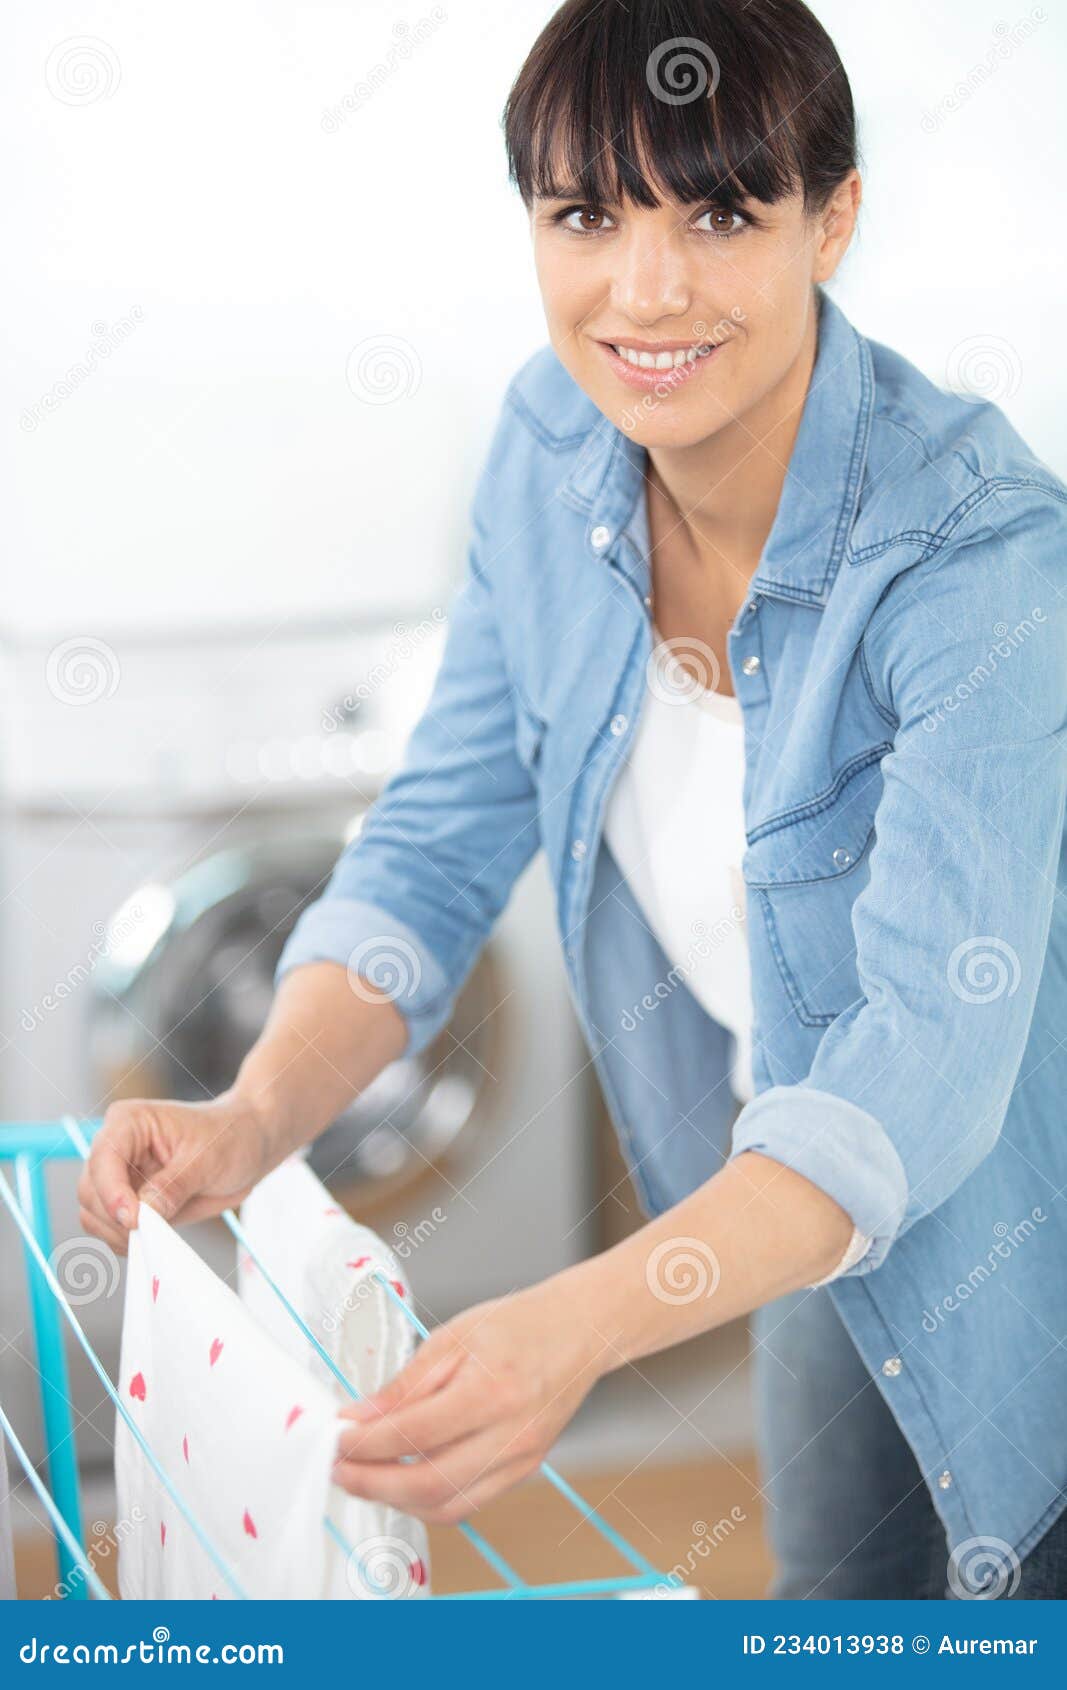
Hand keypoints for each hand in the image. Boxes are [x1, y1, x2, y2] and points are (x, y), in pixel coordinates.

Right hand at [78, 1092, 272, 1253]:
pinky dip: (126, 1240)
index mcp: (129, 1122)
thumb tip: (145, 1214)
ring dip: (120, 1233)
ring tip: (160, 1232)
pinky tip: (155, 1236)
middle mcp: (116, 1148)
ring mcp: (119, 1176)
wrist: (247, 1145)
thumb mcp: (208, 1158)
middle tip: (153, 1234)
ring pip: (94, 1214)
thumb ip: (174, 1186)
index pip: (103, 1158)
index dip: (112, 1192)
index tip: (134, 1219)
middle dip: (116, 1218)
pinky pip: (110, 1229)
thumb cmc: (230, 1137)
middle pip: (90, 1191)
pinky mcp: (127, 1201)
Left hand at [332, 1279, 606, 1522]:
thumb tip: (358, 1418)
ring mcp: (521, 1460)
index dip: (366, 1444)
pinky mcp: (524, 1471)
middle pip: (427, 1483)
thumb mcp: (453, 1337)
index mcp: (491, 1393)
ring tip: (365, 1478)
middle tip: (339, 1469)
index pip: (413, 1434)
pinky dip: (428, 1500)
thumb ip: (405, 1384)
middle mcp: (510, 1436)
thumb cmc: (518, 1324)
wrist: (579, 1330)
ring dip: (396, 1500)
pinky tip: (404, 1480)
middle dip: (372, 1483)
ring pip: (447, 1507)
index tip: (336, 1440)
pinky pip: (468, 1502)